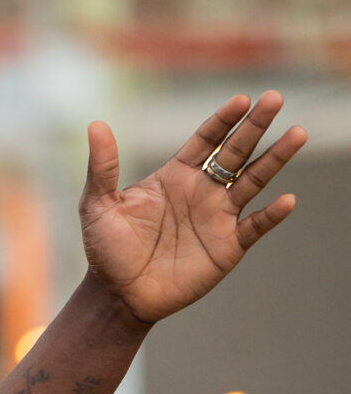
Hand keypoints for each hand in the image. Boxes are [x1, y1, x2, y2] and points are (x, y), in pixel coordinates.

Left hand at [80, 91, 304, 324]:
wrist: (117, 294)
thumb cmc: (106, 249)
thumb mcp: (97, 205)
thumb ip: (102, 167)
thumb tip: (95, 125)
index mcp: (175, 176)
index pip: (206, 139)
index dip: (224, 119)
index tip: (242, 99)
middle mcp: (202, 191)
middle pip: (236, 151)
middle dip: (255, 125)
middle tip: (275, 98)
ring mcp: (218, 216)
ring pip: (253, 180)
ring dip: (275, 159)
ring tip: (298, 134)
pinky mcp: (228, 246)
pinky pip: (255, 226)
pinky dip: (271, 215)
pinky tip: (286, 200)